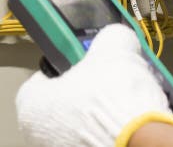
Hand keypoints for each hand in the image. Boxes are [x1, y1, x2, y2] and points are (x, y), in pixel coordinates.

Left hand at [16, 24, 171, 146]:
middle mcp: (40, 134)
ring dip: (100, 110)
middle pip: (64, 100)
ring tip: (125, 99)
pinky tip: (130, 119)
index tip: (87, 60)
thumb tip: (115, 36)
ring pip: (81, 122)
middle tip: (110, 79)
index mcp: (31, 105)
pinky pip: (98, 137)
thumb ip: (108, 37)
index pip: (44, 75)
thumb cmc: (114, 99)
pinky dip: (112, 128)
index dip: (69, 63)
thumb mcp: (113, 47)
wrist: (141, 140)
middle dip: (87, 89)